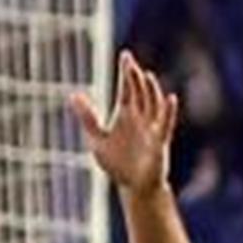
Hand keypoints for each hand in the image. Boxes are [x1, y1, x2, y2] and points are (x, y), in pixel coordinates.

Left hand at [70, 49, 178, 200]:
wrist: (133, 186)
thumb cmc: (117, 162)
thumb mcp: (96, 138)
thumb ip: (87, 117)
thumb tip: (73, 94)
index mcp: (126, 114)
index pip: (127, 88)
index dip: (126, 73)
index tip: (125, 55)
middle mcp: (141, 117)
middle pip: (139, 92)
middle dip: (134, 77)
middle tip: (129, 61)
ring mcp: (151, 128)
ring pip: (153, 104)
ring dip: (150, 90)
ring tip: (145, 76)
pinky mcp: (159, 142)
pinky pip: (165, 124)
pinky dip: (168, 112)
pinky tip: (169, 98)